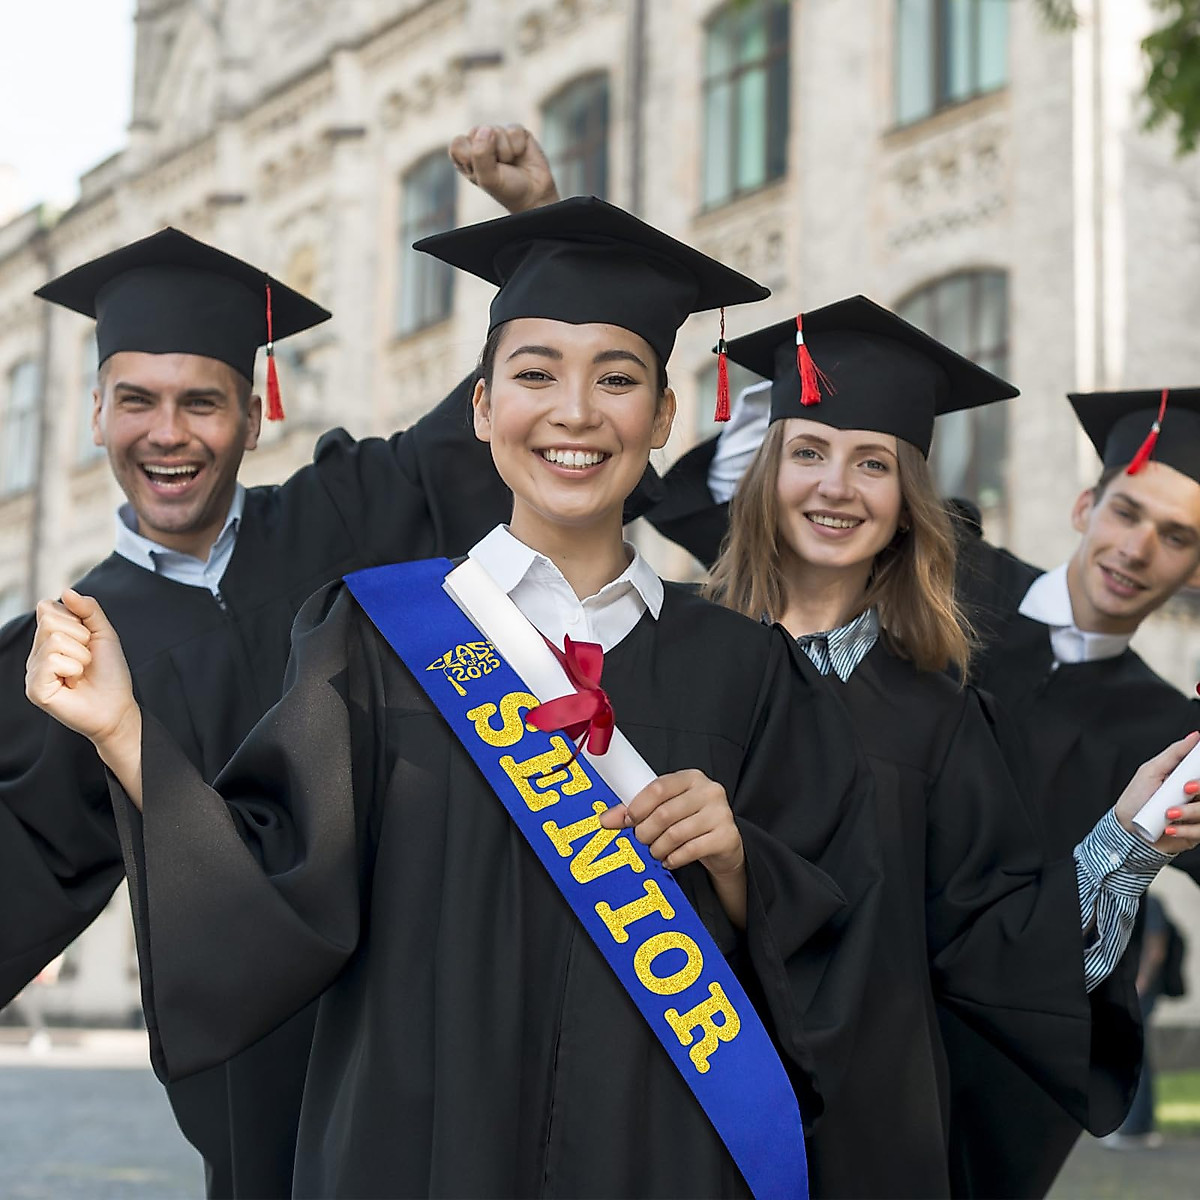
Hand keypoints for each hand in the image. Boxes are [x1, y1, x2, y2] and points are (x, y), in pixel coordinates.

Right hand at [26, 588, 139, 759]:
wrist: (118, 707)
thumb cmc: (110, 673)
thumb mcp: (104, 633)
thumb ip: (88, 609)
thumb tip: (66, 591)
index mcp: (49, 637)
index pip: (48, 607)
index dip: (76, 620)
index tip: (87, 640)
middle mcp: (37, 652)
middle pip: (50, 621)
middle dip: (80, 638)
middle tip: (87, 660)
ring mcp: (33, 671)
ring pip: (54, 640)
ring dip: (81, 656)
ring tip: (82, 672)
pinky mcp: (34, 688)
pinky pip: (51, 661)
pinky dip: (73, 669)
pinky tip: (73, 683)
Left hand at [448, 124, 560, 213]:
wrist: (534, 193)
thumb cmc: (507, 189)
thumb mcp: (488, 179)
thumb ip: (480, 154)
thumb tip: (487, 128)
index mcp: (465, 156)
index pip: (458, 144)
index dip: (471, 157)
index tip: (484, 172)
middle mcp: (479, 143)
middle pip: (477, 133)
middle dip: (491, 154)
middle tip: (500, 168)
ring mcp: (497, 135)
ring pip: (496, 131)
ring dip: (506, 152)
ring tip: (511, 163)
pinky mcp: (514, 131)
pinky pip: (514, 130)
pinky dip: (519, 146)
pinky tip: (520, 155)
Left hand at [600, 769, 745, 924]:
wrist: (724, 843)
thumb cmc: (690, 821)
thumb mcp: (665, 809)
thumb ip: (637, 811)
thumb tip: (606, 819)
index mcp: (690, 778)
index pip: (658, 788)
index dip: (638, 806)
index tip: (628, 821)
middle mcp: (709, 791)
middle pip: (664, 813)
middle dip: (646, 832)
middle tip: (642, 840)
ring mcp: (721, 813)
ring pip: (676, 834)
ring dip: (658, 848)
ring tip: (655, 851)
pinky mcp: (727, 836)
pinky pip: (691, 850)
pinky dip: (674, 858)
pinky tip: (670, 860)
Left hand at [1114, 730, 1199, 853]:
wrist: (1126, 830)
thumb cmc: (1136, 800)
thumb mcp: (1151, 771)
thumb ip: (1174, 753)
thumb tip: (1195, 736)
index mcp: (1189, 779)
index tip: (1189, 781)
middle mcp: (1196, 796)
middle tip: (1185, 789)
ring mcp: (1197, 815)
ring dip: (1190, 812)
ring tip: (1168, 813)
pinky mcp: (1196, 833)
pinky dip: (1187, 830)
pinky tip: (1169, 828)